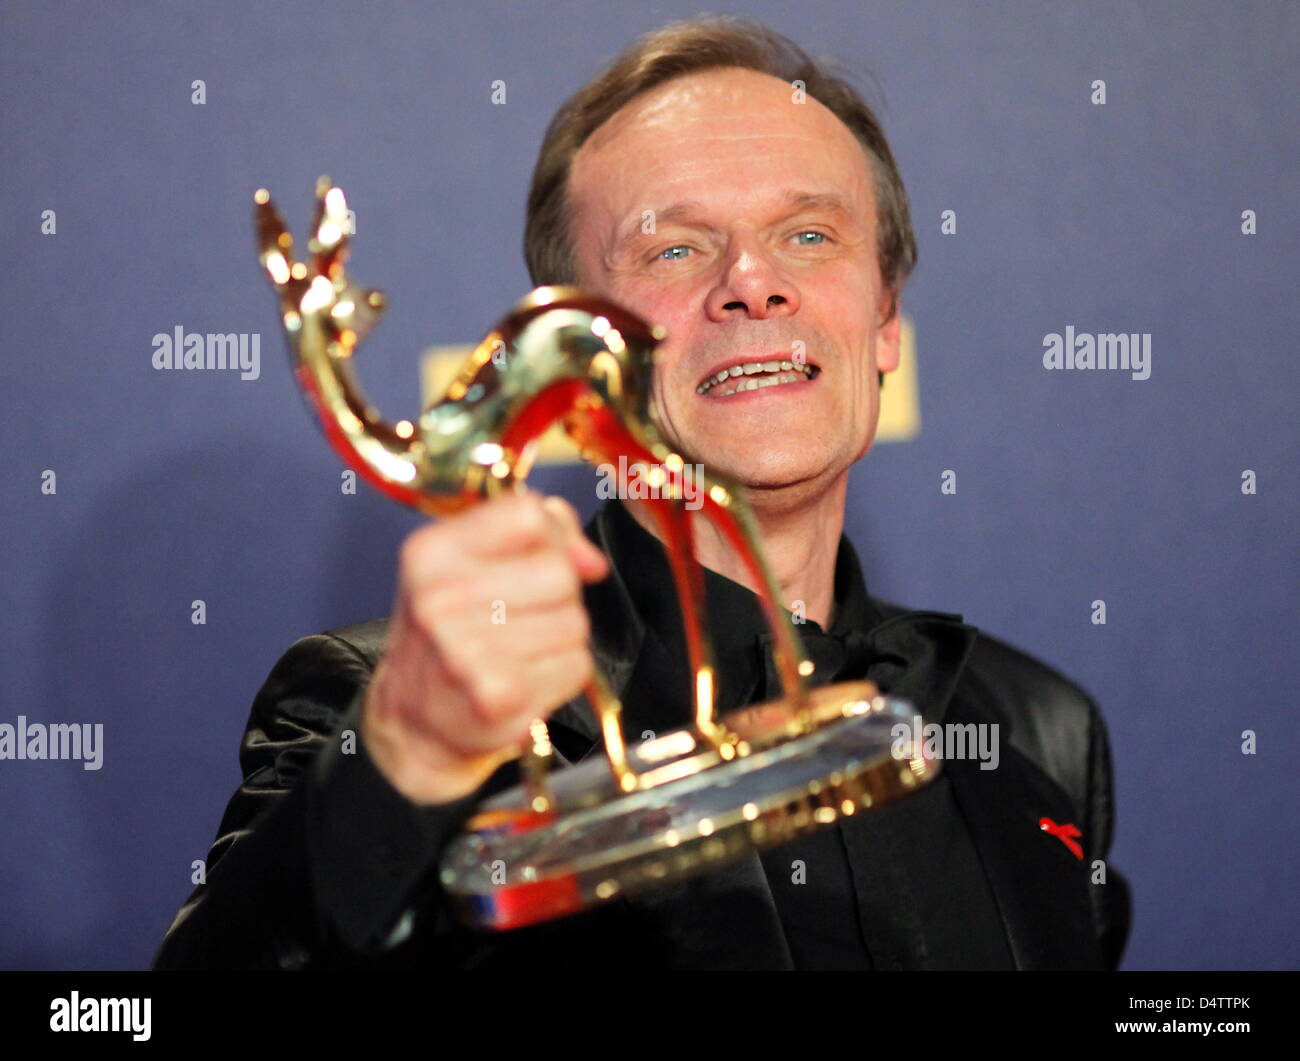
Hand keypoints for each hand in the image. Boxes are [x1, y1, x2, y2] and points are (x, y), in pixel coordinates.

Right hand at [360, 492, 608, 804]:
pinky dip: (560, 677)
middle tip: (520, 619)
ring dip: (559, 641)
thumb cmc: (450, 637)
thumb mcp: (468, 565)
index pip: (527, 515)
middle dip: (557, 597)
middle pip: (560, 573)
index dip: (551, 537)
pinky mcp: (497, 697)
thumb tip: (590, 559)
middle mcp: (439, 599)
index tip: (537, 561)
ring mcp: (465, 651)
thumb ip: (536, 534)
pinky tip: (524, 682)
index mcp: (431, 554)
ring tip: (518, 654)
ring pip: (574, 622)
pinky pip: (575, 665)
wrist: (416, 724)